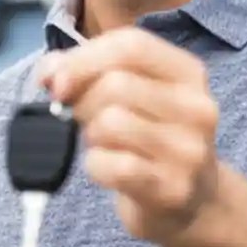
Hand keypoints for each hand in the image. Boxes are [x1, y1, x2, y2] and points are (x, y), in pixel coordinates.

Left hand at [37, 27, 220, 244]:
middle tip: (81, 119)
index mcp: (188, 73)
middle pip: (116, 84)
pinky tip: (107, 168)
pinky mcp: (172, 188)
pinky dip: (96, 166)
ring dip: (90, 135)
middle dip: (81, 102)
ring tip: (102, 143)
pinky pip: (113, 165)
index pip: (131, 45)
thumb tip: (49, 73)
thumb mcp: (130, 93)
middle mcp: (197, 107)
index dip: (83, 58)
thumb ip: (86, 70)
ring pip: (111, 124)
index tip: (54, 81)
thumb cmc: (150, 136)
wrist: (192, 201)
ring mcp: (188, 150)